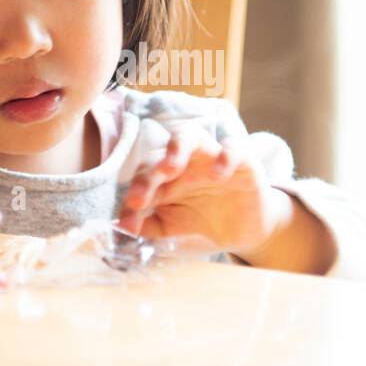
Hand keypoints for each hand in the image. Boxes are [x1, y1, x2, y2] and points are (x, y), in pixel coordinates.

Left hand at [115, 129, 289, 256]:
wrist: (243, 231)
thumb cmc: (201, 222)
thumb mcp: (171, 229)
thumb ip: (147, 227)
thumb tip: (121, 226)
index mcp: (164, 176)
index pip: (143, 176)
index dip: (134, 197)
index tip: (129, 223)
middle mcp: (185, 161)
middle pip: (161, 151)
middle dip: (149, 172)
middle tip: (141, 196)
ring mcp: (211, 157)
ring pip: (192, 134)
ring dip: (177, 147)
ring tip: (171, 167)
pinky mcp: (241, 161)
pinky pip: (233, 147)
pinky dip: (225, 156)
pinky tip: (218, 174)